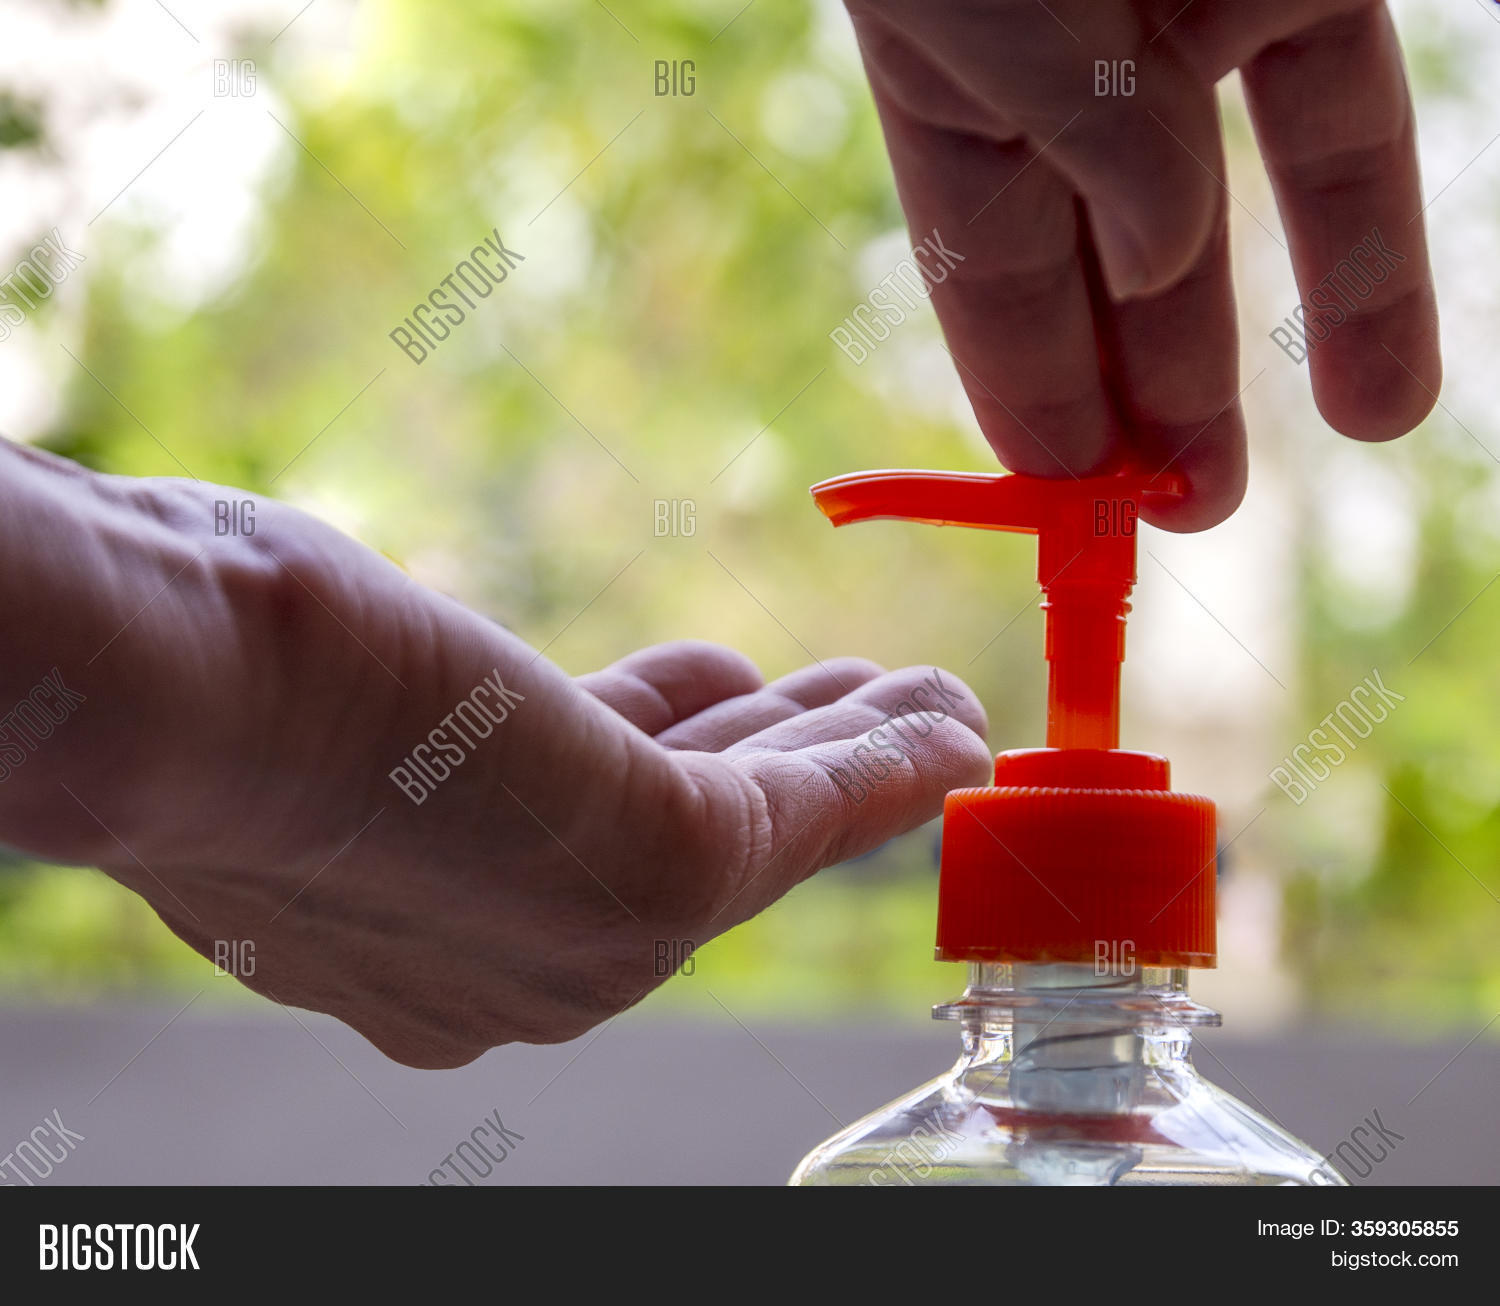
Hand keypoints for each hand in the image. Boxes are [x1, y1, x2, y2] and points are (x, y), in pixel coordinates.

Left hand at [0, 440, 988, 1066]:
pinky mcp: (657, 870)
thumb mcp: (366, 708)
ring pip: (764, 824)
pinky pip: (811, 813)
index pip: (591, 835)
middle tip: (866, 705)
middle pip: (693, 837)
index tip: (735, 702)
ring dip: (858, 754)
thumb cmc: (213, 668)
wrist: (163, 691)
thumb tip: (571, 704)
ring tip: (924, 705)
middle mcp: (519, 971)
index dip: (685, 757)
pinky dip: (889, 766)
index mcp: (439, 940)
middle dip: (791, 761)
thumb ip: (479, 734)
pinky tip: (944, 728)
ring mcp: (594, 935)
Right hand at [846, 0, 1440, 529]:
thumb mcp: (998, 16)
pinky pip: (1344, 120)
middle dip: (1136, 409)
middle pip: (1110, 277)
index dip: (1027, 410)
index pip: (990, 287)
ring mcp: (1186, 19)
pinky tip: (1370, 383)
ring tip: (1238, 489)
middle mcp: (1066, 71)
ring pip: (1229, 216)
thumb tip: (1165, 270)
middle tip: (1162, 520)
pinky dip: (1361, 247)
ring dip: (1244, 362)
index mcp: (954, 91)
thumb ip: (1085, 139)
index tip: (1059, 515)